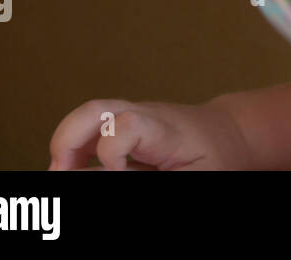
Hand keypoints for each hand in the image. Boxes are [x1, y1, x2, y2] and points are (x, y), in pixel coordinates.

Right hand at [49, 98, 252, 170]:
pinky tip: (76, 171)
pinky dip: (74, 151)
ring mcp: (132, 116)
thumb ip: (149, 179)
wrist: (228, 134)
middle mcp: (144, 115)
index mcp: (166, 130)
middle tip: (61, 173)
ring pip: (86, 116)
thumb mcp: (194, 176)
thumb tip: (109, 174)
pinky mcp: (124, 124)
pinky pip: (89, 130)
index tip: (118, 173)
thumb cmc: (215, 159)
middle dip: (66, 142)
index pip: (127, 123)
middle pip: (93, 110)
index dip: (110, 151)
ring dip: (65, 146)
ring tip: (63, 174)